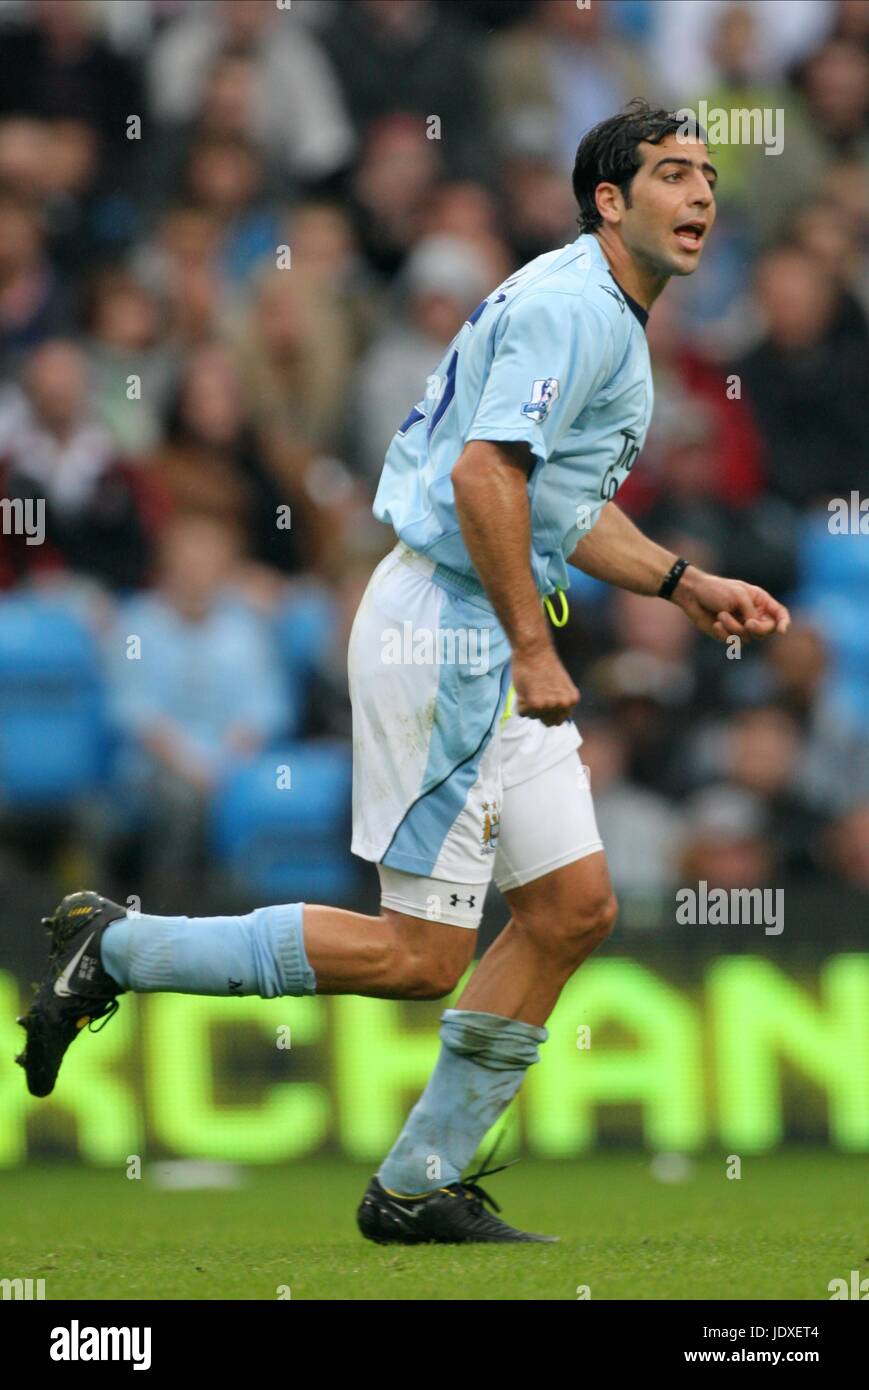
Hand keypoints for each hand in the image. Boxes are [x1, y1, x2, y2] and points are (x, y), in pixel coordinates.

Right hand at [511, 642, 579, 724]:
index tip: (544, 699)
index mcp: (572, 700)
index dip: (549, 712)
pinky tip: (525, 688)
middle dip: (540, 712)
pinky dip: (520, 703)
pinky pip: (522, 713)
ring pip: (533, 717)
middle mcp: (563, 705)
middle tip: (535, 694)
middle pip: (547, 722)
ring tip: (531, 688)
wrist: (534, 650)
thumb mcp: (561, 685)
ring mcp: (549, 706)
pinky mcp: (534, 704)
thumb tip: (554, 720)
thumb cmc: (545, 664)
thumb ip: (560, 702)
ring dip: (528, 706)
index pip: (559, 720)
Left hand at [672, 567, 790, 641]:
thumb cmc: (716, 590)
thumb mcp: (738, 596)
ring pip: (748, 637)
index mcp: (760, 601)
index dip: (784, 623)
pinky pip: (733, 641)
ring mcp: (741, 625)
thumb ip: (751, 612)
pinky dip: (725, 633)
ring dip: (734, 627)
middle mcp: (753, 614)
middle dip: (759, 629)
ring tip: (721, 615)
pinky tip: (716, 624)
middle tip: (748, 624)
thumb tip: (754, 627)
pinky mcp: (728, 634)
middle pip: (767, 630)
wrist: (693, 595)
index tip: (782, 631)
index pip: (779, 614)